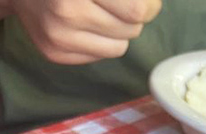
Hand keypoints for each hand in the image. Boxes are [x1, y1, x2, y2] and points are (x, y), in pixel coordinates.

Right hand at [9, 0, 161, 63]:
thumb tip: (151, 6)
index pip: (137, 10)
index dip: (150, 5)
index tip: (148, 2)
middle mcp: (68, 11)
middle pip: (132, 29)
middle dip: (134, 17)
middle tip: (121, 5)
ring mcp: (59, 37)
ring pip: (119, 47)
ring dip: (119, 31)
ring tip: (103, 14)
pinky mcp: (54, 54)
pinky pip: (99, 57)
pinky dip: (100, 42)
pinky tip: (85, 25)